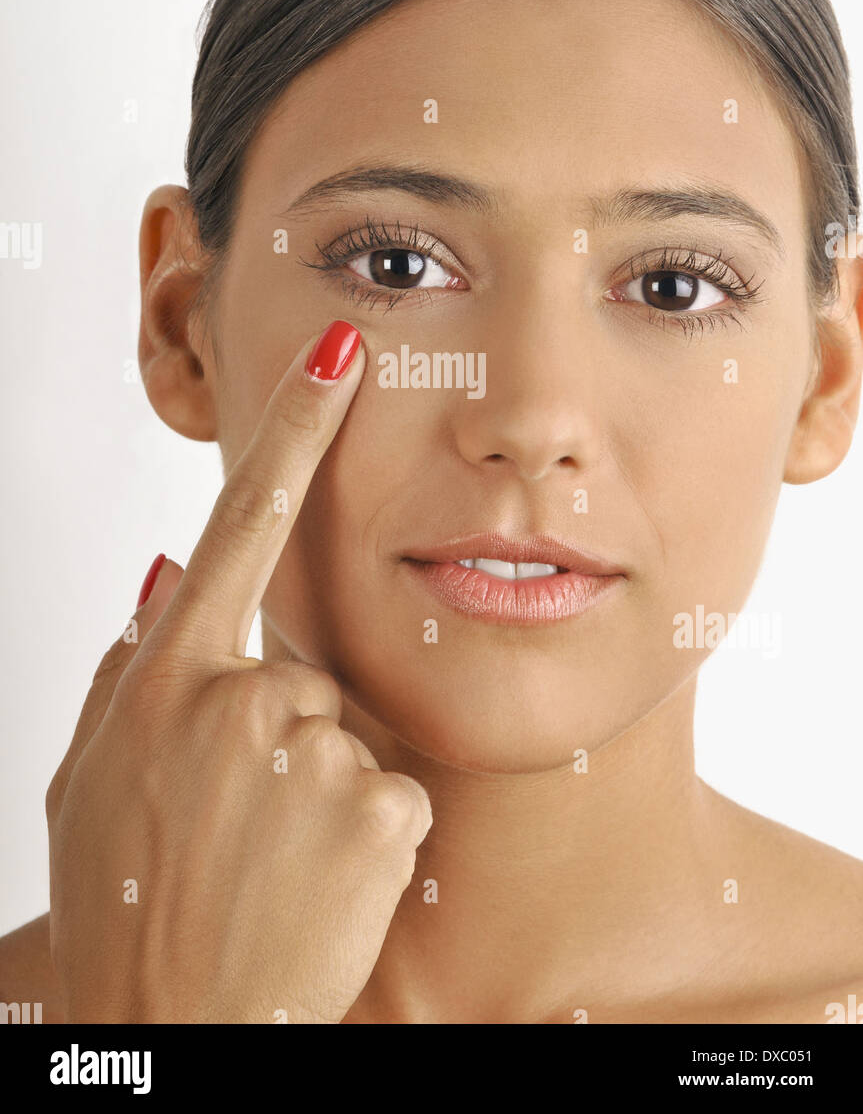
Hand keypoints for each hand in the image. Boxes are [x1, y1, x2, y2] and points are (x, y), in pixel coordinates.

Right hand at [45, 320, 432, 1022]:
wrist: (169, 1035)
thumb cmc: (126, 909)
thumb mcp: (89, 784)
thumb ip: (125, 668)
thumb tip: (163, 571)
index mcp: (165, 677)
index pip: (241, 522)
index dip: (293, 430)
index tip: (339, 352)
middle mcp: (236, 695)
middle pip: (304, 669)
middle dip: (287, 736)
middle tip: (237, 830)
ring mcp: (307, 749)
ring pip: (349, 735)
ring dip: (321, 792)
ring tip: (267, 866)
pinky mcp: (376, 806)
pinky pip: (390, 792)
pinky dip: (363, 838)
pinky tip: (314, 887)